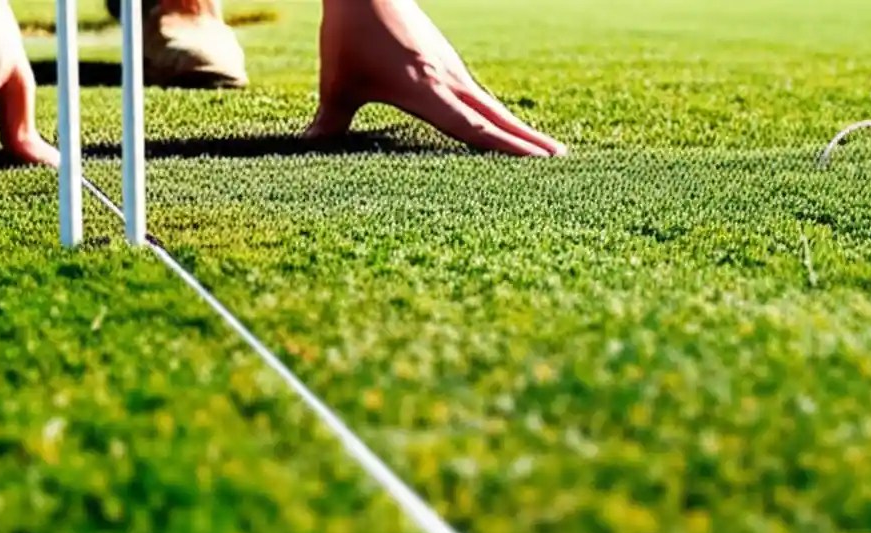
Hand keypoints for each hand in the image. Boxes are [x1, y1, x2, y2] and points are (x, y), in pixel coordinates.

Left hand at [308, 0, 564, 155]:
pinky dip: (495, 114)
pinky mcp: (446, 61)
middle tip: (563, 162)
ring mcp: (451, 70)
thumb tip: (307, 150)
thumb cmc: (351, 32)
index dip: (507, 149)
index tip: (541, 163)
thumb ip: (328, 123)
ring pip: (491, 105)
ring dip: (517, 127)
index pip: (475, 128)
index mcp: (428, 91)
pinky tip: (500, 125)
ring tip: (545, 151)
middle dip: (528, 141)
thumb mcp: (337, 82)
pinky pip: (477, 95)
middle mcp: (449, 81)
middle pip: (497, 117)